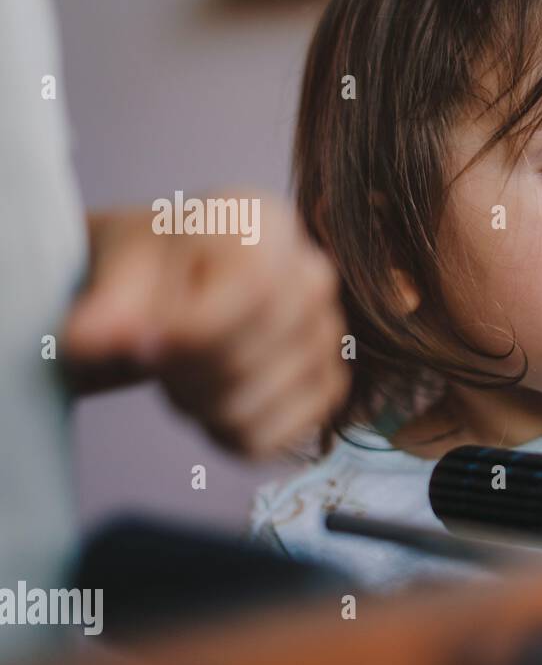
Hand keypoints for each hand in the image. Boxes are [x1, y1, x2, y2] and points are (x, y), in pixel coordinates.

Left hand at [63, 192, 349, 457]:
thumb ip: (107, 304)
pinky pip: (270, 439)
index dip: (193, 336)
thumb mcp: (119, 267)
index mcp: (265, 225)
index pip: (254, 292)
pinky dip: (225, 434)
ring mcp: (329, 335)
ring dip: (197, 405)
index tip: (142, 348)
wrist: (179, 286)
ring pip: (253, 407)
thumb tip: (91, 341)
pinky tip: (210, 400)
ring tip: (180, 373)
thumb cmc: (153, 267)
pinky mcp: (329, 386)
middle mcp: (312, 277)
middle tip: (150, 359)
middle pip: (246, 358)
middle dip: (180, 374)